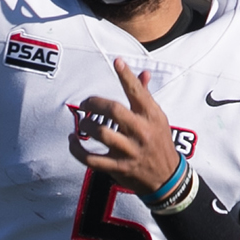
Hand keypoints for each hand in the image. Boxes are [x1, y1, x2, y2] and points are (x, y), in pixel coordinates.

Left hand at [69, 59, 181, 195]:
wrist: (166, 177)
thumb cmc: (159, 142)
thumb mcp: (158, 118)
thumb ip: (145, 96)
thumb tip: (143, 73)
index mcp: (151, 116)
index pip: (138, 93)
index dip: (127, 76)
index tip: (117, 62)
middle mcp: (141, 132)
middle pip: (113, 110)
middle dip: (94, 103)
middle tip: (85, 104)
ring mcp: (129, 151)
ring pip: (101, 133)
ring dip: (86, 125)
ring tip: (83, 123)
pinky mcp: (118, 167)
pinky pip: (91, 159)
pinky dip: (77, 149)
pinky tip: (73, 141)